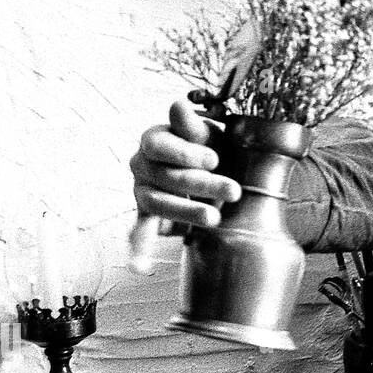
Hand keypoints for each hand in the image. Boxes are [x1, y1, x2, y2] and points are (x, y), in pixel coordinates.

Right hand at [127, 99, 241, 271]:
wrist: (213, 168)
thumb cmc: (207, 145)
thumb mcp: (204, 131)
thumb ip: (189, 124)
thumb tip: (177, 104)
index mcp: (153, 139)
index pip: (160, 146)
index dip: (186, 153)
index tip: (214, 159)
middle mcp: (141, 164)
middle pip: (167, 177)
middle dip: (202, 185)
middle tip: (233, 191)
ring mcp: (142, 191)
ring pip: (159, 203)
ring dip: (187, 212)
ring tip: (215, 219)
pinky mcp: (148, 214)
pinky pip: (140, 230)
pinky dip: (138, 249)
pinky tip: (140, 267)